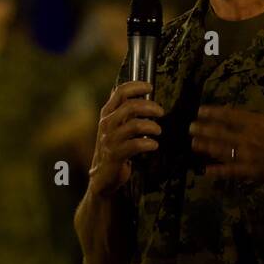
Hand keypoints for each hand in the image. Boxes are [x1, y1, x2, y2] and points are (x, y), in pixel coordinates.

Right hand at [89, 80, 163, 195]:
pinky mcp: (116, 154)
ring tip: (158, 130)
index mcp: (106, 114)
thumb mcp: (113, 126)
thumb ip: (120, 110)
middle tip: (160, 112)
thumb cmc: (113, 148)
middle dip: (150, 106)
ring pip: (134, 125)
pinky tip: (154, 145)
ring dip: (152, 126)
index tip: (150, 87)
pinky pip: (136, 145)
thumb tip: (130, 91)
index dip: (136, 86)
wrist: (103, 176)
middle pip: (130, 106)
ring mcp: (110, 139)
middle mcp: (107, 124)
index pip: (120, 92)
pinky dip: (149, 143)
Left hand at [190, 67, 263, 184]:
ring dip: (207, 147)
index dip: (213, 113)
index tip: (200, 111)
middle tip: (190, 128)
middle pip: (221, 134)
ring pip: (223, 151)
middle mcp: (250, 139)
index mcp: (258, 123)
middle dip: (204, 130)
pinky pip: (233, 172)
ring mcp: (250, 157)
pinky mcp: (254, 172)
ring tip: (193, 144)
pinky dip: (219, 171)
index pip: (230, 116)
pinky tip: (207, 171)